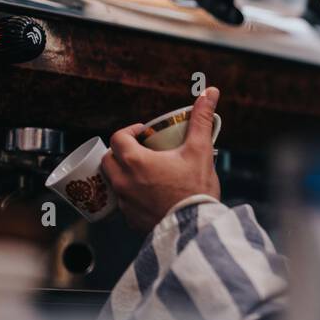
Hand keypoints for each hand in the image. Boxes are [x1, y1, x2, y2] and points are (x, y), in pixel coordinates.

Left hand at [101, 88, 221, 233]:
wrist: (196, 228)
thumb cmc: (196, 189)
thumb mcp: (200, 150)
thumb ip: (202, 119)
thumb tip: (211, 91)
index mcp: (135, 162)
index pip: (117, 138)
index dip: (129, 131)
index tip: (144, 132)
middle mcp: (123, 182)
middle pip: (108, 160)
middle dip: (120, 152)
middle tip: (141, 152)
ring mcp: (125, 203)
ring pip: (113, 182)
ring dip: (124, 174)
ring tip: (145, 173)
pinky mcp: (131, 220)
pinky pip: (123, 203)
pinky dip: (132, 196)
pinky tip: (150, 196)